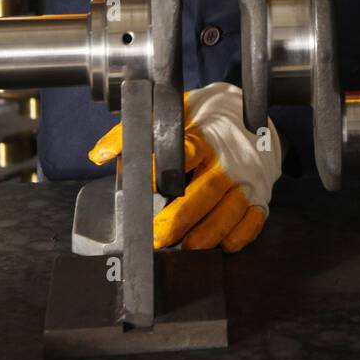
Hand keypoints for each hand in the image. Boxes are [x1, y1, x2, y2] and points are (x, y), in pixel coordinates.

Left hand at [89, 83, 282, 252]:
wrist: (249, 112)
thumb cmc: (205, 117)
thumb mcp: (172, 112)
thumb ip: (134, 131)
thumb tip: (99, 154)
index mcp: (205, 136)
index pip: (186, 151)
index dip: (164, 170)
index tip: (147, 187)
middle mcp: (228, 158)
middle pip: (208, 189)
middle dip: (182, 217)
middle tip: (157, 237)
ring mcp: (247, 178)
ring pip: (232, 209)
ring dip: (210, 232)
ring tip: (188, 248)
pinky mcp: (260, 194)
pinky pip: (254, 219)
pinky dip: (240, 235)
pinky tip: (223, 245)